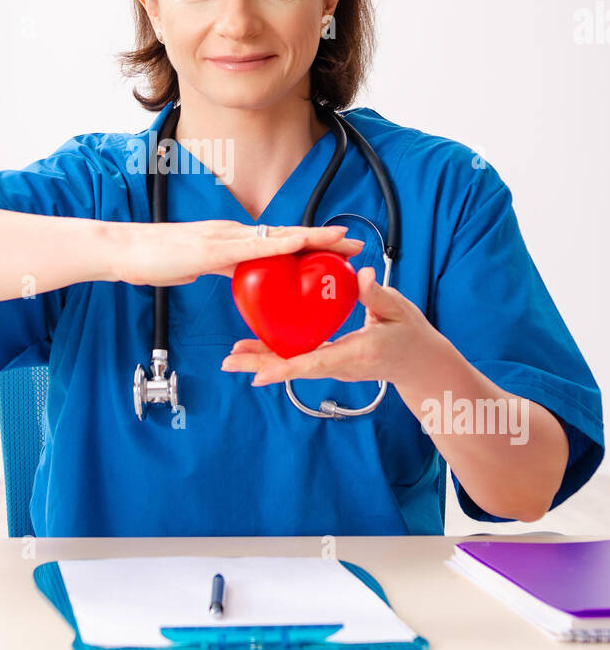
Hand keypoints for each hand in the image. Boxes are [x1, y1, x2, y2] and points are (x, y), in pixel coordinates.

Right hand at [114, 221, 364, 288]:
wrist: (123, 251)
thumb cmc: (152, 261)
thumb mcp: (196, 268)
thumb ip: (219, 270)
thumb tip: (236, 277)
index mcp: (230, 240)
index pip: (278, 242)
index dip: (310, 244)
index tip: (337, 248)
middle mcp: (233, 234)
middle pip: (288, 236)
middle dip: (324, 241)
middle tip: (356, 243)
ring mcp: (225, 238)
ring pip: (278, 237)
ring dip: (314, 239)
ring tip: (343, 241)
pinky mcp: (214, 248)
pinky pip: (254, 246)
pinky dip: (281, 244)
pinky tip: (301, 244)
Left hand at [220, 266, 438, 386]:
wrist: (422, 364)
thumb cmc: (412, 335)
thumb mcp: (400, 310)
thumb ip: (378, 294)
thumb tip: (361, 274)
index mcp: (356, 353)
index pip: (315, 362)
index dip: (283, 368)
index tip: (257, 375)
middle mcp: (341, 365)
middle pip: (294, 368)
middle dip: (259, 366)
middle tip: (227, 363)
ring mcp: (336, 367)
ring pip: (294, 366)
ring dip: (262, 362)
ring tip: (233, 357)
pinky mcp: (333, 363)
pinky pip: (301, 361)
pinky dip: (278, 356)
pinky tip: (258, 350)